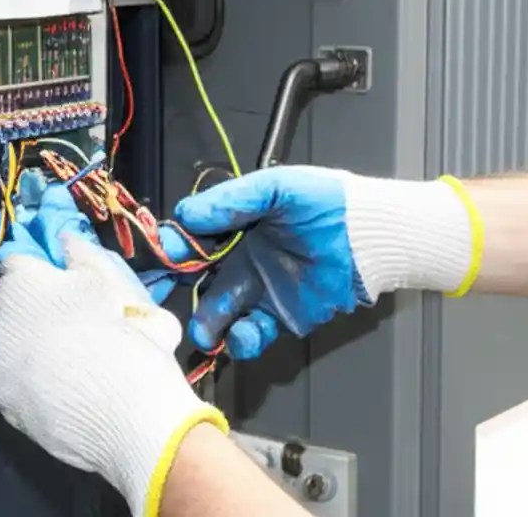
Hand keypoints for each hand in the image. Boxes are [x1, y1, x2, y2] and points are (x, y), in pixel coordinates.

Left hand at [0, 189, 227, 515]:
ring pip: (15, 349)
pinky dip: (38, 385)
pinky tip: (72, 391)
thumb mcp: (114, 283)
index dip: (44, 269)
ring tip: (80, 362)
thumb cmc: (124, 338)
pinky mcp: (8, 412)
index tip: (66, 280)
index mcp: (20, 287)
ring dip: (37, 348)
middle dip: (40, 310)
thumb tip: (66, 241)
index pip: (19, 262)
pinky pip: (21, 386)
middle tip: (81, 323)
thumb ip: (82, 255)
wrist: (130, 418)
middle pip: (15, 308)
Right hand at [165, 166, 362, 359]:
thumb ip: (232, 200)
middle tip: (160, 298)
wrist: (367, 236)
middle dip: (174, 289)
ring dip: (206, 323)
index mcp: (235, 226)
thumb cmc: (326, 201)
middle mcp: (241, 259)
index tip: (167, 254)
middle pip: (196, 278)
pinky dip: (241, 339)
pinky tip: (243, 332)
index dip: (176, 246)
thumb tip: (187, 214)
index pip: (192, 237)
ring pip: (218, 312)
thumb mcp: (276, 188)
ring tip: (205, 331)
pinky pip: (250, 334)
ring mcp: (258, 290)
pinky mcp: (279, 317)